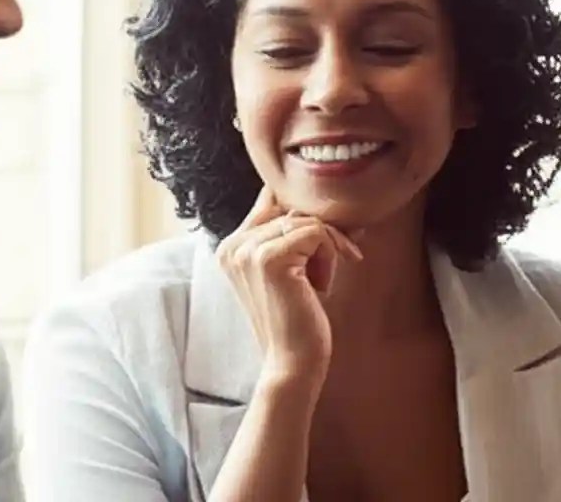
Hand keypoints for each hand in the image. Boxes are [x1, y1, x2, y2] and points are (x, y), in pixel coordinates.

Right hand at [215, 186, 362, 387]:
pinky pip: (317, 232)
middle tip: (323, 275)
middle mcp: (232, 245)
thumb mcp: (285, 270)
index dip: (303, 218)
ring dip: (327, 250)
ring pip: (307, 221)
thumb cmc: (295, 319)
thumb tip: (316, 197)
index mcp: (230, 247)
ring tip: (319, 284)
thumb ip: (286, 234)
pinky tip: (322, 286)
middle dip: (320, 239)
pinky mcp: (269, 258)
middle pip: (292, 210)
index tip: (328, 242)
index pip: (271, 203)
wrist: (292, 363)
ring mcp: (247, 251)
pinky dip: (331, 256)